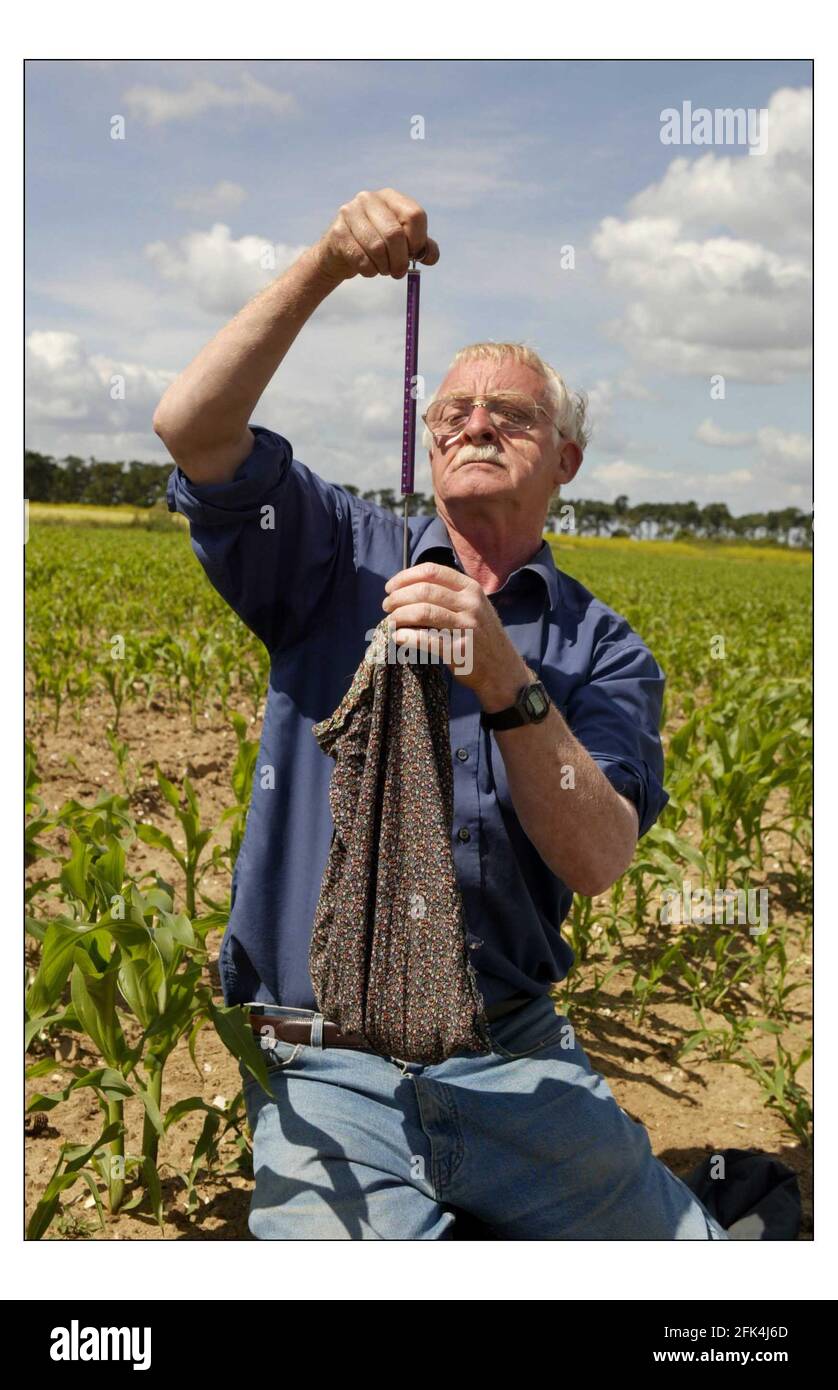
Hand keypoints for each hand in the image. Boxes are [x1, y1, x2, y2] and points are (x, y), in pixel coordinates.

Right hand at [312, 188, 439, 283]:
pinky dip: (369, 271)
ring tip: (383, 270)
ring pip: (377, 247)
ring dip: (384, 267)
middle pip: (395, 234)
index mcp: (391, 197)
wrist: (339, 253)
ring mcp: (350, 212)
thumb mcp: (402, 244)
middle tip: (398, 272)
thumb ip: (422, 247)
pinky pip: (361, 258)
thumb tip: (430, 256)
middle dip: (400, 260)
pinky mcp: (337, 232)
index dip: (417, 240)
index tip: (413, 254)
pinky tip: (369, 269)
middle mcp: (369, 199)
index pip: (415, 215)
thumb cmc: (377, 246)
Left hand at [382, 562, 529, 707]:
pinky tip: (398, 638)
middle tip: (387, 606)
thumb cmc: (482, 636)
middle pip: (424, 591)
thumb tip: (408, 587)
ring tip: (392, 621)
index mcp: (471, 589)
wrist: (503, 670)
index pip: (432, 571)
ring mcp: (466, 627)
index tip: (391, 587)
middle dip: (398, 597)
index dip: (405, 577)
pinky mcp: (459, 650)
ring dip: (400, 616)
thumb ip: (449, 594)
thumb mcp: (474, 607)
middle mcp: (470, 604)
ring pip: (422, 612)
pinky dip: (406, 637)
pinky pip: (425, 640)